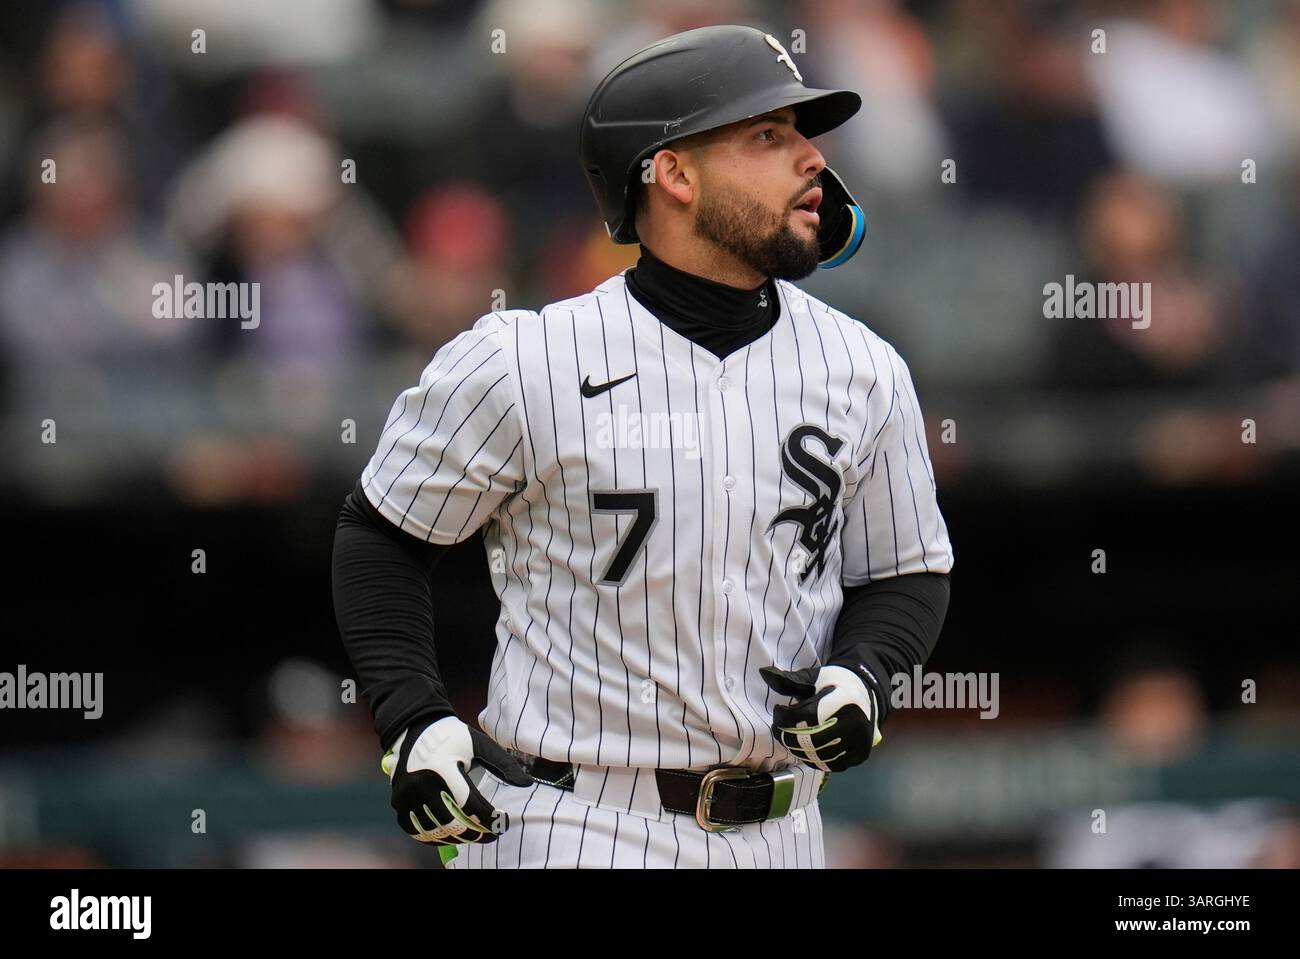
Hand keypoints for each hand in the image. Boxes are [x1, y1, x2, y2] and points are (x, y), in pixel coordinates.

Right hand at [380, 715, 533, 843]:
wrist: (415, 727)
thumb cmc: (453, 737)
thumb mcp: (480, 744)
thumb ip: (503, 764)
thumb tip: (527, 784)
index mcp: (444, 768)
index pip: (470, 804)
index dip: (489, 818)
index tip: (503, 823)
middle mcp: (422, 784)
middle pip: (453, 822)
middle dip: (476, 833)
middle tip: (491, 835)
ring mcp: (406, 795)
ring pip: (435, 830)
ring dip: (457, 838)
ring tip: (473, 835)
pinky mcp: (398, 802)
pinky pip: (416, 830)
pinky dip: (433, 837)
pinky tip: (450, 835)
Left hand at [759, 664, 881, 772]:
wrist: (867, 694)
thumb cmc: (836, 685)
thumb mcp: (814, 678)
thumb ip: (789, 680)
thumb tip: (764, 673)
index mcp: (844, 701)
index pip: (805, 717)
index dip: (784, 717)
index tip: (778, 711)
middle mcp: (855, 724)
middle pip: (810, 740)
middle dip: (788, 736)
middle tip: (779, 728)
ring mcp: (859, 742)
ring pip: (819, 756)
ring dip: (798, 749)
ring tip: (791, 737)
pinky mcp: (860, 755)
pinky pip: (831, 765)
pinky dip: (814, 759)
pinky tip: (806, 748)